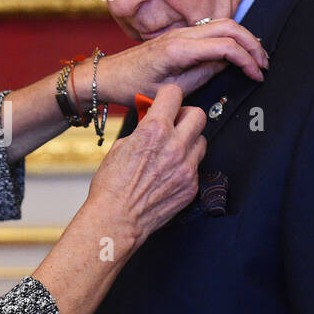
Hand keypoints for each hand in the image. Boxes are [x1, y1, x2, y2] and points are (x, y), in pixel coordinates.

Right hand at [84, 84, 208, 242]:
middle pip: (198, 115)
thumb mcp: (120, 146)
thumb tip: (150, 121)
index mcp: (154, 131)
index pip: (174, 94)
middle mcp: (175, 146)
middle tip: (175, 123)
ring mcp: (186, 167)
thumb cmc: (112, 186)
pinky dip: (186, 165)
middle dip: (185, 116)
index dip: (168, 96)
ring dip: (189, 141)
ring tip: (173, 150)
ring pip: (201, 141)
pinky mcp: (191, 186)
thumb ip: (142, 130)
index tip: (166, 100)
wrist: (117, 219)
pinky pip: (196, 166)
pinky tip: (170, 172)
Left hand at [91, 19, 267, 107]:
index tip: (257, 75)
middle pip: (229, 26)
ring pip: (222, 24)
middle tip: (264, 64)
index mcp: (179, 49)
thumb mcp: (170, 90)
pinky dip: (230, 37)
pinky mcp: (179, 36)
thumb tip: (226, 64)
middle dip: (252, 43)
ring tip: (256, 58)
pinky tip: (237, 52)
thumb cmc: (133, 87)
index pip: (225, 45)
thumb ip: (201, 76)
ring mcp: (180, 32)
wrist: (108, 76)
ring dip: (243, 38)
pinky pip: (212, 29)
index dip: (246, 59)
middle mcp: (181, 34)